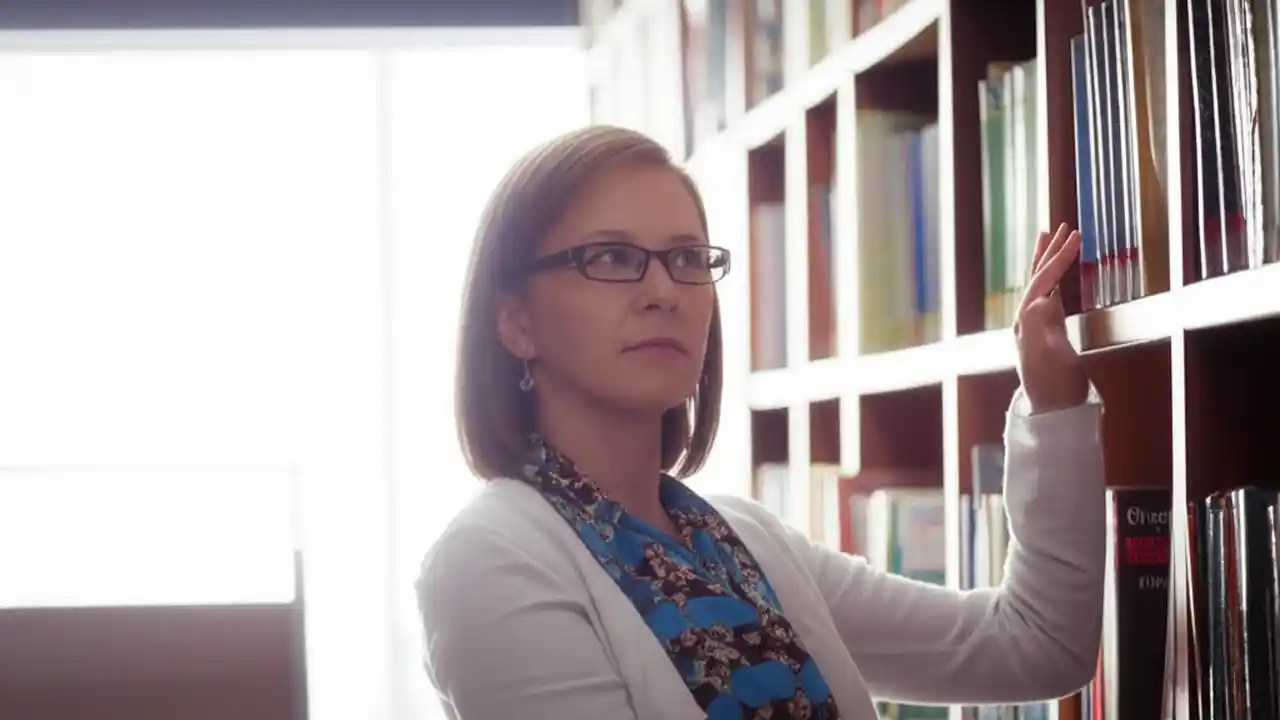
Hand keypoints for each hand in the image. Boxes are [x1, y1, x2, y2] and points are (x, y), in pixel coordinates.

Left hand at [1014, 223, 1088, 414]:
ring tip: (1050, 237)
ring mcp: (1033, 324)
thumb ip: (1047, 330)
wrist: (1054, 410)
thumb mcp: (1056, 358)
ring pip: (1039, 283)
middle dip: (1051, 251)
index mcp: (1030, 320)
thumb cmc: (1059, 387)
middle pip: (1038, 276)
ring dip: (1046, 260)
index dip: (1060, 257)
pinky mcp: (1043, 331)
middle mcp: (1026, 319)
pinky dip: (1052, 277)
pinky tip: (1056, 273)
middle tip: (1063, 226)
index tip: (1076, 236)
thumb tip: (1043, 302)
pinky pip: (1046, 294)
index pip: (1045, 279)